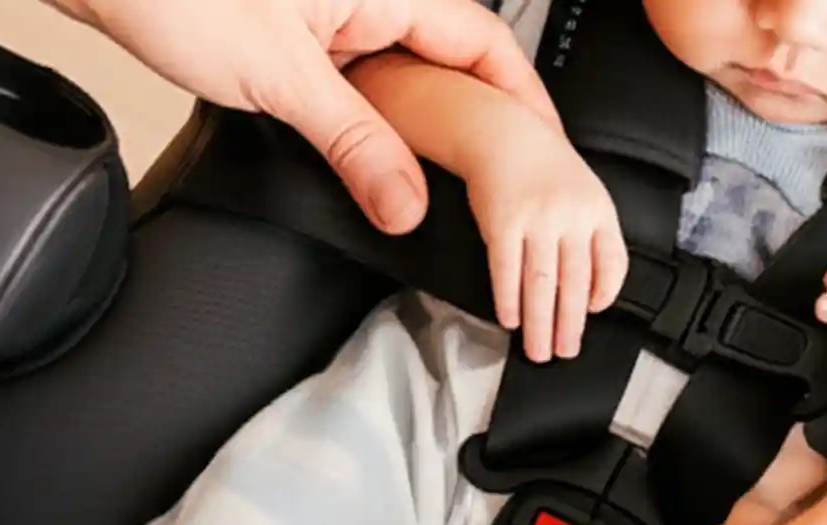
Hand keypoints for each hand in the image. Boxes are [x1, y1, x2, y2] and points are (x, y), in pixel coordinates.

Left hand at [52, 0, 560, 234]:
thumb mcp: (281, 80)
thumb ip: (353, 145)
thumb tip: (405, 203)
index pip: (485, 43)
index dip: (523, 101)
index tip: (546, 152)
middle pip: (455, 63)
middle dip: (480, 125)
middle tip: (502, 184)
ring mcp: (338, 17)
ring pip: (410, 78)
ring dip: (427, 130)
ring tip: (448, 185)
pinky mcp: (306, 36)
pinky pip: (367, 84)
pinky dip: (381, 125)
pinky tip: (378, 161)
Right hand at [464, 133, 627, 361]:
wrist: (505, 134)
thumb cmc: (544, 168)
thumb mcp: (584, 192)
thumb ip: (591, 234)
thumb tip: (590, 290)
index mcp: (598, 210)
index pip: (612, 261)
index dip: (605, 293)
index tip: (593, 313)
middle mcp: (571, 216)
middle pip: (574, 282)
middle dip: (570, 324)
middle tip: (565, 352)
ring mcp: (536, 219)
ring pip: (541, 283)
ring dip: (540, 323)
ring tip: (538, 350)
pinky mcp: (502, 223)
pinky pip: (507, 270)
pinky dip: (508, 300)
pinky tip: (509, 320)